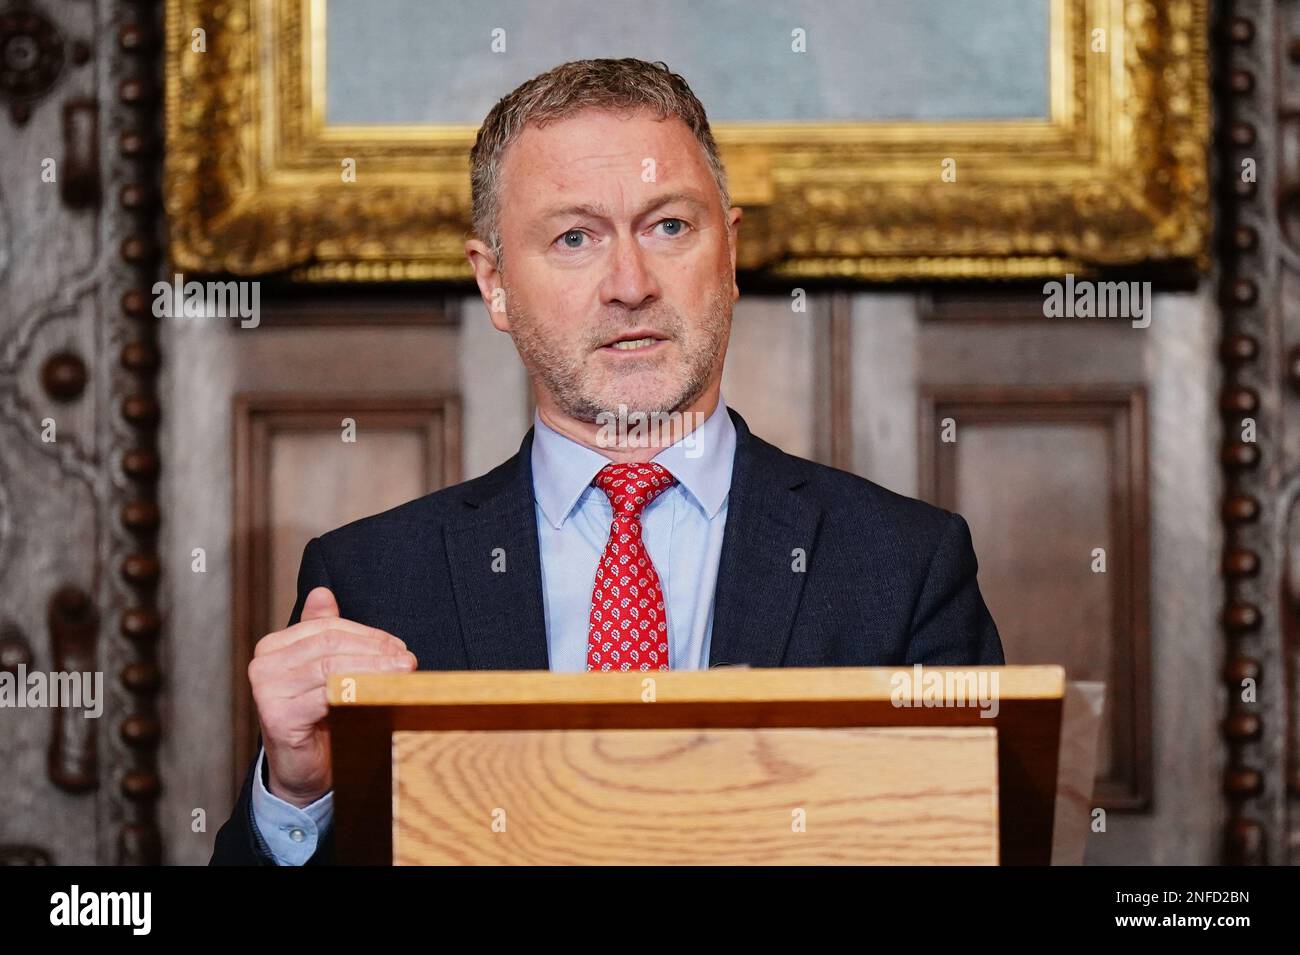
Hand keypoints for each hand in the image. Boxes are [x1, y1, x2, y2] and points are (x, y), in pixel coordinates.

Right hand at [249, 586, 415, 806]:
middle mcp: (264, 663)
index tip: (399, 647)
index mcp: (273, 647)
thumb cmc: (318, 720)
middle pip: (332, 643)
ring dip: (375, 669)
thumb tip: (322, 592)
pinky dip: (361, 691)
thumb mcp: (323, 672)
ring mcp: (267, 689)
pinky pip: (328, 695)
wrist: (302, 773)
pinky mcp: (278, 715)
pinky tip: (384, 694)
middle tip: (408, 662)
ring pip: (333, 666)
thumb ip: (323, 633)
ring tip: (404, 675)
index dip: (369, 635)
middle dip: (376, 650)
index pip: (328, 627)